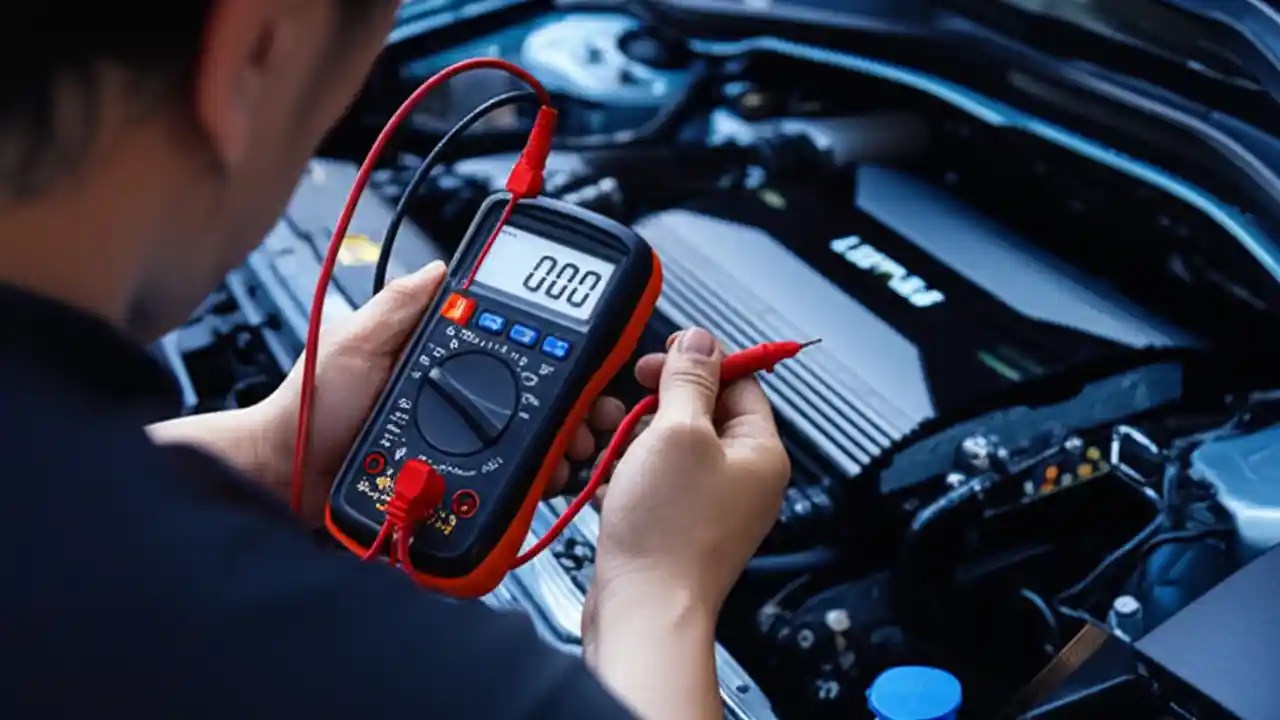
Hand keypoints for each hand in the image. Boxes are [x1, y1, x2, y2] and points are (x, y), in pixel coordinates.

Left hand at [254, 261, 624, 523]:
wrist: (286, 479)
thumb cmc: (309, 411)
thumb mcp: (353, 344)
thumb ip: (396, 307)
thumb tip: (443, 269)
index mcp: (440, 363)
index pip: (511, 348)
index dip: (555, 351)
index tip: (588, 357)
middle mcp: (456, 404)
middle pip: (533, 401)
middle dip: (575, 406)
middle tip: (596, 414)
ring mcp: (459, 447)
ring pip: (529, 445)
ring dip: (563, 445)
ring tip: (579, 447)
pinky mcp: (456, 486)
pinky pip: (505, 486)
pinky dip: (534, 484)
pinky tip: (551, 479)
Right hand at [581, 327, 789, 718]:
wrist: (643, 612)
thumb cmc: (669, 536)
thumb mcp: (676, 433)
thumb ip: (689, 380)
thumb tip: (700, 341)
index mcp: (760, 452)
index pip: (738, 383)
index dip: (697, 363)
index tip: (661, 358)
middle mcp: (740, 479)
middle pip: (697, 414)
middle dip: (652, 407)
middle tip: (626, 409)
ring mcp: (707, 506)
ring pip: (665, 447)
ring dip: (631, 441)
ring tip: (610, 451)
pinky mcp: (673, 527)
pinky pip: (649, 482)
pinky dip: (625, 475)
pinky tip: (609, 483)